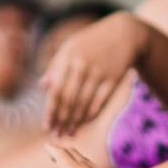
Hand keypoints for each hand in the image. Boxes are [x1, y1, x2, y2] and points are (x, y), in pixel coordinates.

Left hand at [43, 14, 142, 134]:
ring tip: (68, 133)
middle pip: (69, 100)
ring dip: (75, 121)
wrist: (124, 33)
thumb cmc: (91, 42)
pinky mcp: (113, 78)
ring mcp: (99, 72)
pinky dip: (90, 114)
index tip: (46, 126)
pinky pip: (99, 101)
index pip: (56, 90)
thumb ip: (56, 66)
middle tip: (57, 134)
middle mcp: (82, 65)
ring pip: (84, 103)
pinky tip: (83, 122)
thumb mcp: (71, 47)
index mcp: (67, 57)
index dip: (51, 110)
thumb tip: (44, 86)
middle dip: (61, 120)